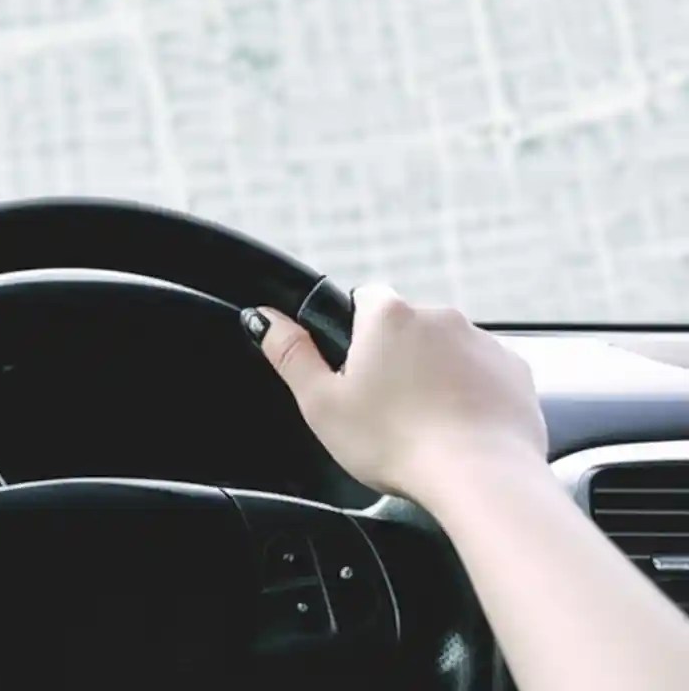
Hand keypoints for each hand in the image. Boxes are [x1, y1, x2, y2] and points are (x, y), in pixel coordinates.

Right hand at [246, 285, 547, 503]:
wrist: (481, 478)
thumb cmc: (396, 443)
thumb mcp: (321, 404)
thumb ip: (289, 354)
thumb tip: (262, 319)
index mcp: (388, 316)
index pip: (362, 300)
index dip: (352, 338)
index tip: (353, 376)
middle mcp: (441, 316)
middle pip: (406, 329)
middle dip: (395, 361)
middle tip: (383, 410)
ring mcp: (484, 343)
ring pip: (445, 353)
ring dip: (433, 378)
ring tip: (423, 427)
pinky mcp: (515, 372)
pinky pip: (482, 376)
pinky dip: (469, 397)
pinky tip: (457, 431)